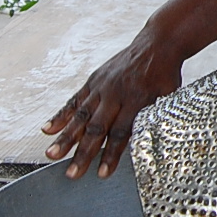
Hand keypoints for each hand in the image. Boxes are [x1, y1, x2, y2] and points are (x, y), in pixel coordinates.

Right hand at [42, 35, 182, 178]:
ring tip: (52, 154)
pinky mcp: (93, 81)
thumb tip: (151, 147)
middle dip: (83, 153)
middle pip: (96, 128)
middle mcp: (116, 94)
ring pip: (81, 115)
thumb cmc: (165, 74)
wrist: (158, 43)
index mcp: (137, 100)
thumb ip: (154, 120)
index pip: (121, 133)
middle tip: (72, 173)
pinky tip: (48, 129)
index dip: (111, 154)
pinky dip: (60, 115)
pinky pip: (75, 100)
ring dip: (65, 137)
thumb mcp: (168, 98)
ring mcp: (102, 87)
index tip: (102, 173)